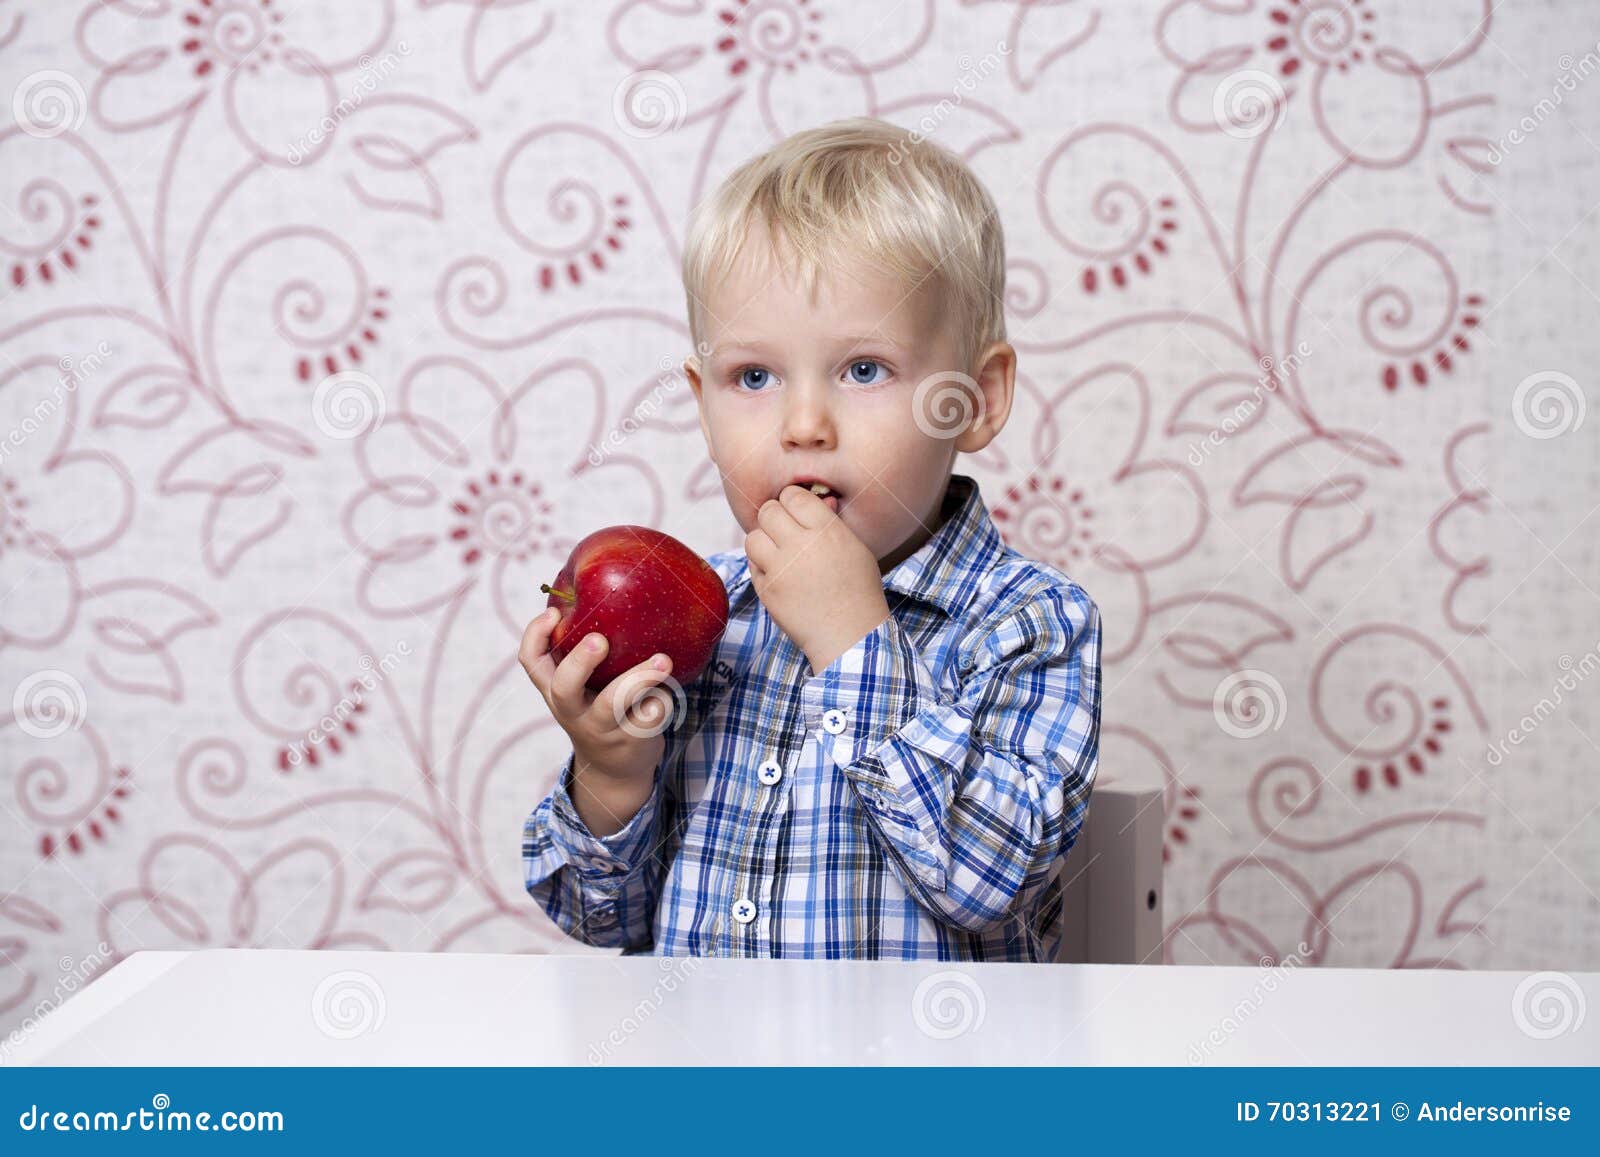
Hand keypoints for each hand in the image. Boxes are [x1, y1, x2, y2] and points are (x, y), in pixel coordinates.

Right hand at [519, 609, 678, 781]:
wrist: (616, 771)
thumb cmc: (601, 710)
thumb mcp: (585, 688)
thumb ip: (588, 654)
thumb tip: (611, 595)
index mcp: (557, 690)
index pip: (531, 662)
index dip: (535, 636)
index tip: (553, 613)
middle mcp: (573, 710)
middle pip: (564, 687)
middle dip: (581, 661)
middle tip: (600, 640)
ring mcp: (601, 729)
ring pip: (614, 702)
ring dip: (640, 678)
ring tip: (663, 661)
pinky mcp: (631, 742)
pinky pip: (651, 713)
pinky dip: (665, 698)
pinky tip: (667, 692)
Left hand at [745, 484, 890, 673]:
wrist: (851, 634)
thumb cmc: (858, 590)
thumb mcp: (855, 549)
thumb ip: (831, 522)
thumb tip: (818, 499)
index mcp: (827, 532)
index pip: (793, 496)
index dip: (792, 500)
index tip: (796, 510)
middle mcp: (801, 547)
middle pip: (768, 512)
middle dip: (774, 516)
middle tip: (784, 528)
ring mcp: (780, 569)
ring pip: (753, 537)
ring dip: (763, 540)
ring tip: (778, 551)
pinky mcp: (767, 590)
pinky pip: (752, 564)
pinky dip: (762, 565)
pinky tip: (779, 573)